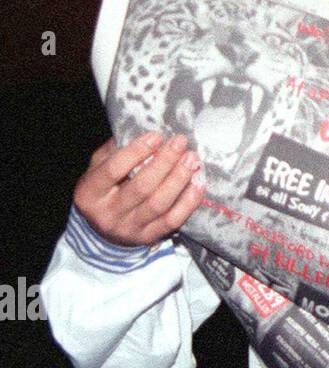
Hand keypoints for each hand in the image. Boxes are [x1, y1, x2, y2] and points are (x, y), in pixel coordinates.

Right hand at [72, 132, 204, 247]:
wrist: (101, 232)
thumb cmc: (104, 191)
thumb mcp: (97, 169)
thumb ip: (114, 151)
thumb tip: (142, 130)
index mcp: (89, 193)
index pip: (113, 170)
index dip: (136, 151)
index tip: (157, 136)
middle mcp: (107, 213)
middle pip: (141, 187)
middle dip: (164, 162)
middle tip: (180, 143)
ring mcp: (129, 228)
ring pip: (159, 204)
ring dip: (179, 179)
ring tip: (192, 159)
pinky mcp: (149, 237)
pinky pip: (173, 220)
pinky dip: (189, 202)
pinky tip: (198, 183)